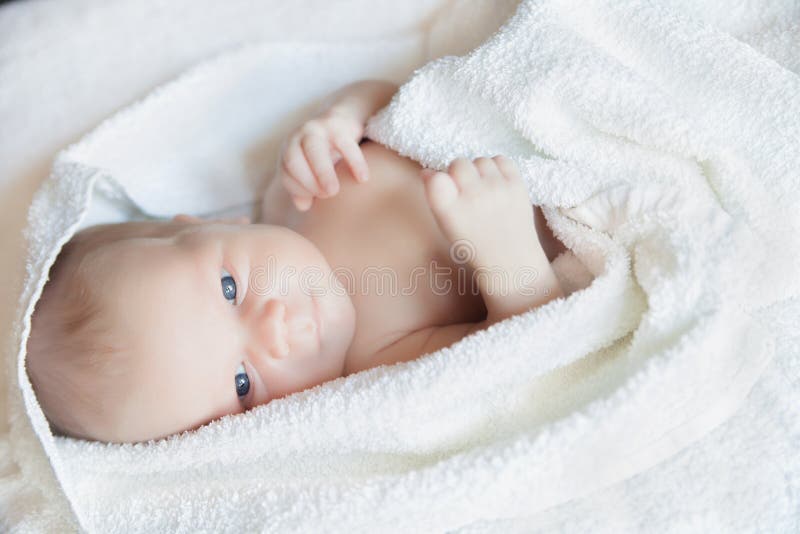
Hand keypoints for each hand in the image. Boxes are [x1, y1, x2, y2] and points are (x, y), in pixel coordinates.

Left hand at [276, 108, 369, 211]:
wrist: (341, 120)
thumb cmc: (324, 153)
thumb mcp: (311, 170)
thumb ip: (304, 189)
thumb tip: (303, 206)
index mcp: (289, 151)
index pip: (286, 173)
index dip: (298, 189)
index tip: (313, 201)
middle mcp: (297, 138)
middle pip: (293, 160)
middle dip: (306, 181)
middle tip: (325, 197)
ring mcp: (316, 129)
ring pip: (314, 149)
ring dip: (322, 172)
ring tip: (334, 191)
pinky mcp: (337, 125)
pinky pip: (345, 144)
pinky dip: (354, 162)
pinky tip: (362, 178)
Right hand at [421, 156, 539, 267]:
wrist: (510, 259)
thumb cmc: (473, 242)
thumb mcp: (446, 225)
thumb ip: (436, 197)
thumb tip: (428, 172)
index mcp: (451, 212)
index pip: (437, 179)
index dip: (438, 178)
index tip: (445, 188)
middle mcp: (474, 197)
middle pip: (458, 163)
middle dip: (459, 173)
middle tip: (466, 191)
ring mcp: (498, 189)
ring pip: (480, 160)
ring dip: (479, 171)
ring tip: (484, 189)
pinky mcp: (518, 185)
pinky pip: (501, 159)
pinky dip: (497, 169)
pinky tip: (497, 184)